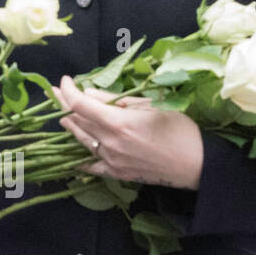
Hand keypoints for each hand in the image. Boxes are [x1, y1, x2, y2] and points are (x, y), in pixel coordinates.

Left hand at [54, 77, 203, 188]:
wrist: (199, 165)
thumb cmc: (180, 129)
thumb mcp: (150, 106)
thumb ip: (115, 100)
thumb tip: (88, 93)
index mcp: (118, 123)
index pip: (79, 104)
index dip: (68, 91)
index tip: (65, 81)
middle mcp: (109, 143)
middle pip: (76, 121)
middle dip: (64, 104)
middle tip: (56, 93)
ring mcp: (111, 160)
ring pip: (81, 140)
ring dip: (70, 126)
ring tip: (62, 116)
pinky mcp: (117, 174)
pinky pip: (91, 166)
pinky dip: (80, 157)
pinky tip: (72, 153)